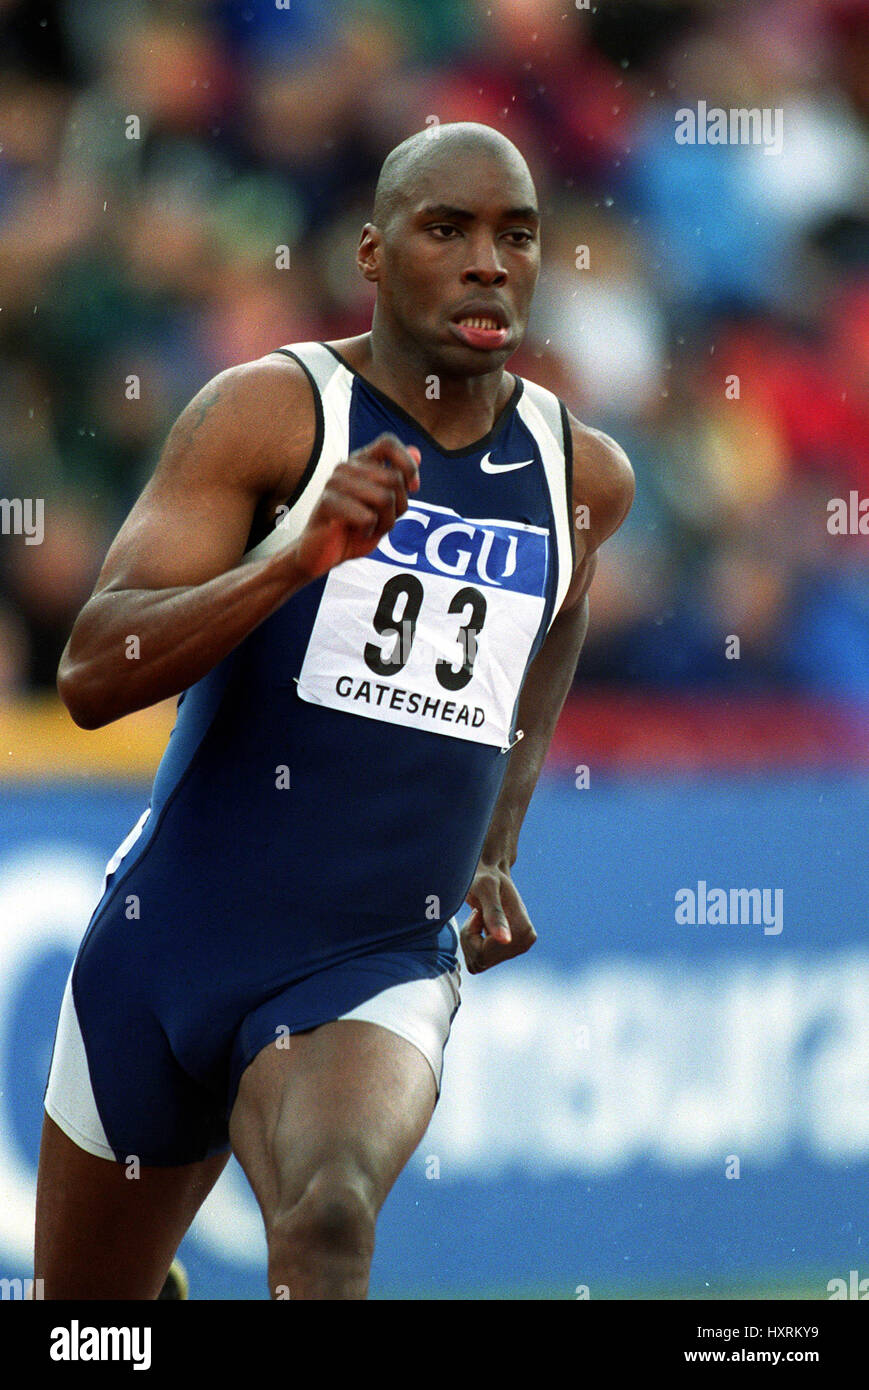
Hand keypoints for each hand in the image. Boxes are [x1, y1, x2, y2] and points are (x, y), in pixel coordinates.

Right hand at [294, 433, 420, 580]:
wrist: (323, 554)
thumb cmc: (355, 528)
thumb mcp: (386, 505)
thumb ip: (400, 480)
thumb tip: (417, 453)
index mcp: (360, 462)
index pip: (388, 443)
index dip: (407, 465)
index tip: (412, 488)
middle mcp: (346, 467)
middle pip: (394, 477)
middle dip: (399, 506)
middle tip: (383, 520)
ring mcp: (334, 483)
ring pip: (384, 498)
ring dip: (385, 522)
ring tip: (370, 528)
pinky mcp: (326, 504)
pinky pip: (367, 516)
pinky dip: (370, 530)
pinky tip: (358, 532)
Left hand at [460, 862, 536, 974]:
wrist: (489, 873)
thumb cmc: (485, 876)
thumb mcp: (486, 888)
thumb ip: (494, 913)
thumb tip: (506, 940)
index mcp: (523, 930)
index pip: (483, 953)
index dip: (472, 934)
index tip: (480, 911)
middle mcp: (523, 944)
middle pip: (480, 960)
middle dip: (470, 937)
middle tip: (478, 913)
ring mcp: (514, 950)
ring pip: (477, 962)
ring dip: (470, 939)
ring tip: (479, 916)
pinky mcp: (505, 953)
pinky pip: (477, 962)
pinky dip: (471, 944)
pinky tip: (480, 925)